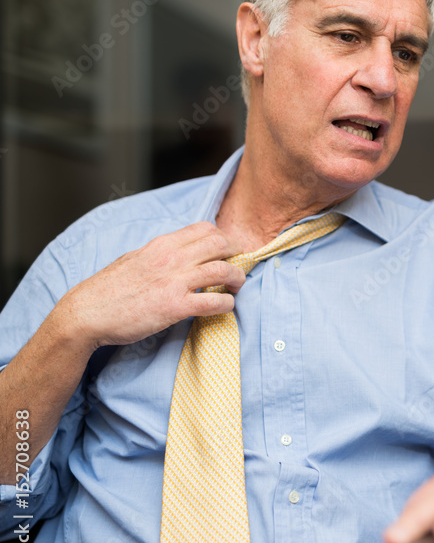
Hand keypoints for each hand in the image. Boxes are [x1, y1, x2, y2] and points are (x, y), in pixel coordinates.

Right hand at [56, 222, 245, 349]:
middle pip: (220, 244)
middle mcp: (170, 258)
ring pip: (223, 270)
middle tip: (239, 266)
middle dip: (237, 254)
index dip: (224, 238)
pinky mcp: (175, 306)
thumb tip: (180, 254)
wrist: (86, 314)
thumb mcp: (134, 259)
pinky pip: (214, 302)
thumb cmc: (108, 290)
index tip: (228, 250)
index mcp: (161, 245)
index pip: (204, 228)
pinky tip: (225, 306)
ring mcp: (174, 282)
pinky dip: (227, 304)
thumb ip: (159, 255)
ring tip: (236, 287)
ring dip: (237, 278)